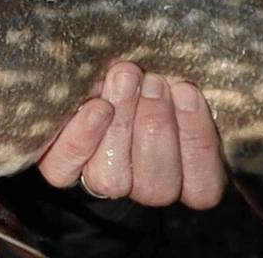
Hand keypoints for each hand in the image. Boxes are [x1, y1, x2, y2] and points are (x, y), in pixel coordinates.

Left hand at [37, 62, 225, 208]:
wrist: (90, 73)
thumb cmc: (146, 78)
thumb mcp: (174, 84)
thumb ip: (186, 92)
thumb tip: (190, 81)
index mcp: (184, 177)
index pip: (202, 189)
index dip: (198, 142)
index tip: (188, 91)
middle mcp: (143, 187)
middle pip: (156, 186)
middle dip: (157, 128)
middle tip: (153, 82)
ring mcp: (100, 180)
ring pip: (111, 177)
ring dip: (122, 125)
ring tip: (125, 79)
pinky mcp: (61, 168)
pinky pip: (65, 168)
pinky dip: (82, 138)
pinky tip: (97, 108)